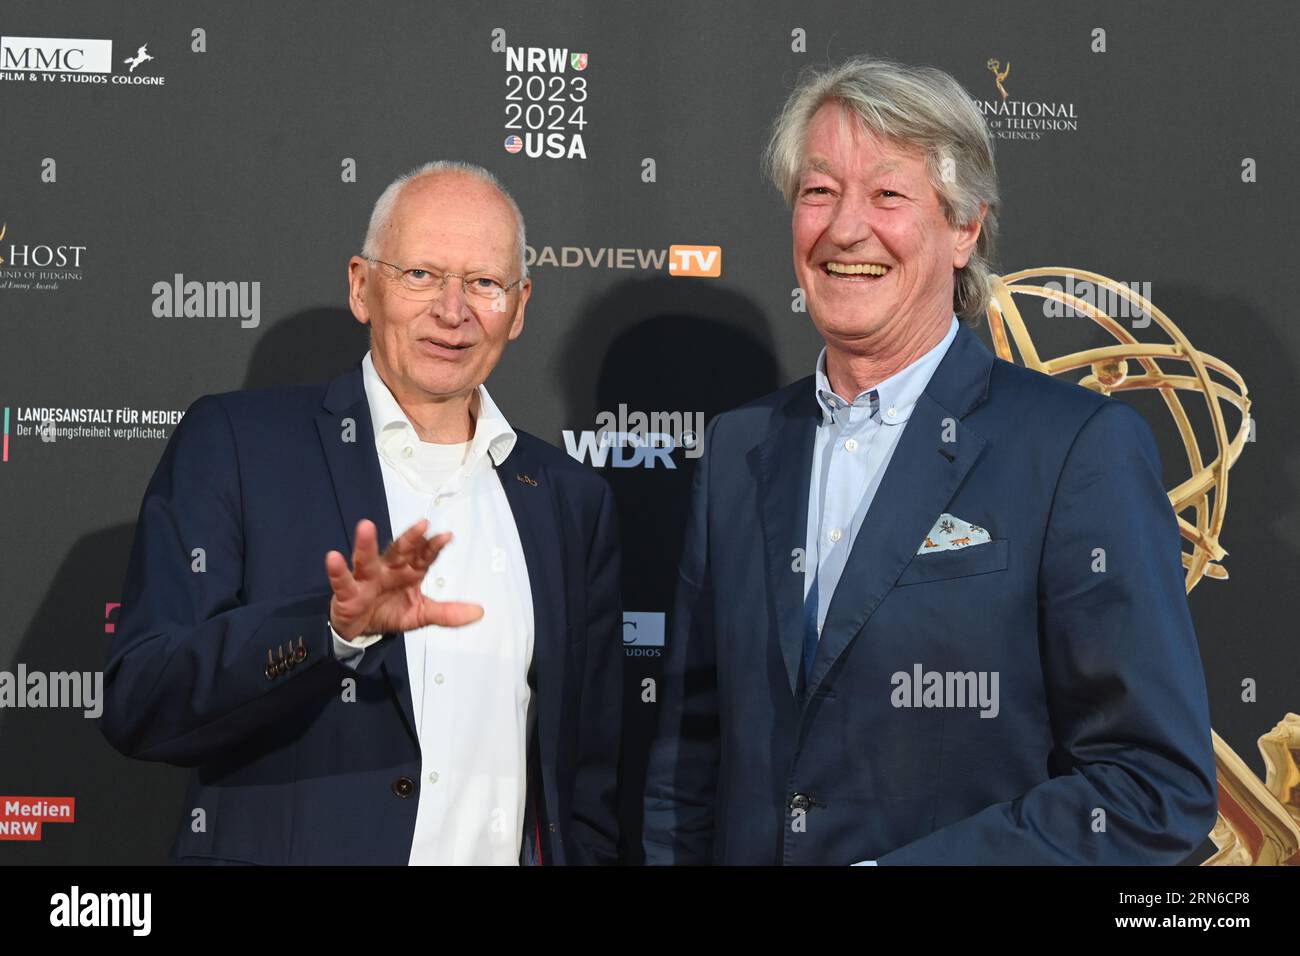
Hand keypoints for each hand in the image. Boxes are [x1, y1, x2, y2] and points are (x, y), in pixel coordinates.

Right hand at [325, 518, 483, 641]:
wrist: (362, 631)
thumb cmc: (390, 611)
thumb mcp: (421, 615)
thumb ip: (447, 614)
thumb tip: (480, 612)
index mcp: (409, 572)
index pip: (424, 556)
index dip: (434, 547)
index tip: (446, 537)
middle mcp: (388, 569)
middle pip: (399, 551)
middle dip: (410, 539)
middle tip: (421, 525)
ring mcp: (366, 578)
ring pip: (367, 559)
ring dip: (366, 544)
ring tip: (366, 526)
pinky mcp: (348, 592)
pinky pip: (342, 580)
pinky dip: (337, 570)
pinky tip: (333, 557)